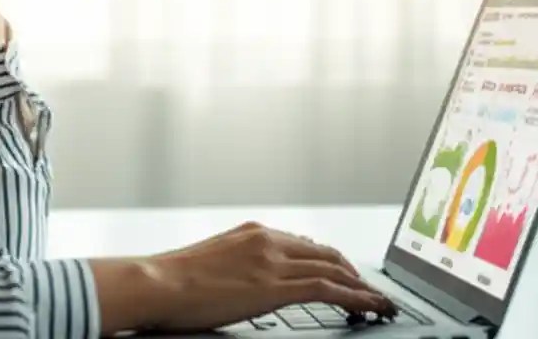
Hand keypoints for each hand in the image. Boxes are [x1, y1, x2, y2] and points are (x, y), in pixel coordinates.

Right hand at [90, 222, 395, 334]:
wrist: (158, 283)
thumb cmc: (174, 280)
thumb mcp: (211, 261)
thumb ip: (239, 264)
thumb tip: (250, 281)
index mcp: (253, 232)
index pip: (304, 244)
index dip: (330, 260)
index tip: (343, 274)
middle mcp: (268, 240)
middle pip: (326, 253)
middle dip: (352, 272)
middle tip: (369, 290)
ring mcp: (273, 261)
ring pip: (335, 269)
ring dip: (362, 286)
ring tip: (379, 301)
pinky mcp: (275, 286)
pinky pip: (329, 289)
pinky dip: (356, 297)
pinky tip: (370, 306)